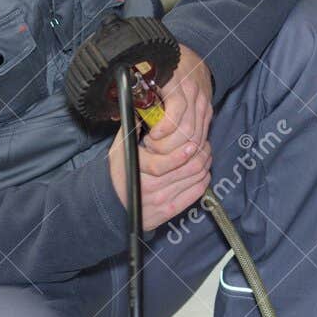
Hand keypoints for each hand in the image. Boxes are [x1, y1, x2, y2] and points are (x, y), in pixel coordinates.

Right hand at [108, 45, 214, 230]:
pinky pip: (196, 193)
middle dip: (200, 154)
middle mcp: (151, 190)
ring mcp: (162, 202)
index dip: (183, 151)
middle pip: (187, 170)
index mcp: (139, 172)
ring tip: (204, 153)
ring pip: (195, 180)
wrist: (113, 203)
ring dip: (204, 164)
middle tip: (203, 143)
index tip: (192, 141)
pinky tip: (202, 169)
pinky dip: (203, 179)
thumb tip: (145, 105)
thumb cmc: (118, 172)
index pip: (167, 163)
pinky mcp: (170, 211)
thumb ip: (133, 129)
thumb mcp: (120, 148)